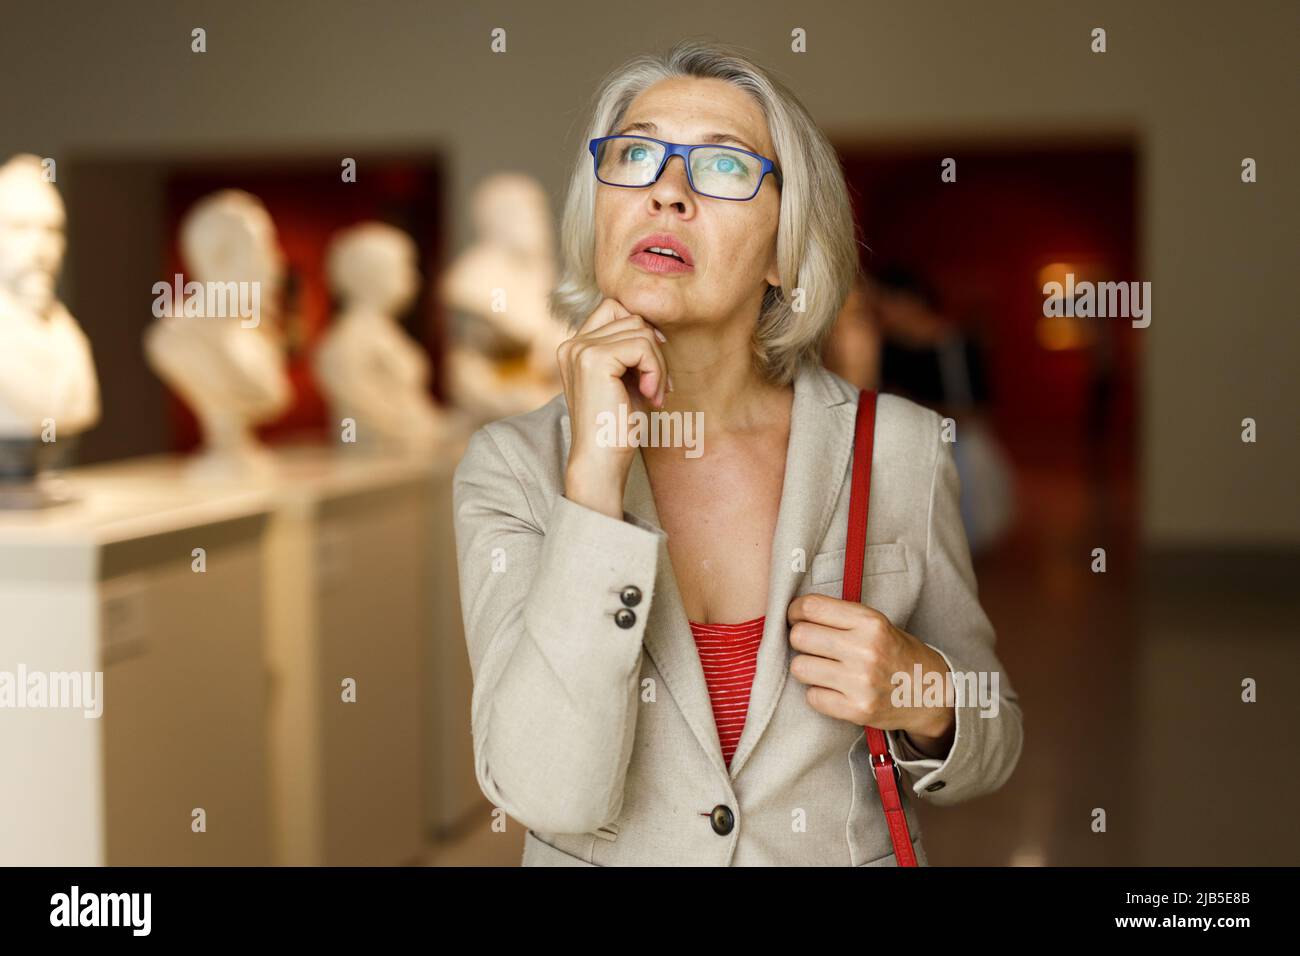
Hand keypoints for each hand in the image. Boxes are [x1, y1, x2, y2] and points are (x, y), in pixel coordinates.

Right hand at [556, 297, 669, 518]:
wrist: (601, 461)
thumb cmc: (617, 426)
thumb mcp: (625, 380)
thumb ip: (630, 350)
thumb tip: (655, 325)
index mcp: (575, 347)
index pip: (615, 308)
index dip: (642, 330)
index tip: (654, 365)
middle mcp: (572, 344)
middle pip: (631, 317)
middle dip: (654, 350)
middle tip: (658, 386)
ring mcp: (581, 350)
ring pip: (640, 330)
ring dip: (658, 363)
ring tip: (654, 394)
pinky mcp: (595, 359)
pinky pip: (642, 345)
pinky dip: (656, 369)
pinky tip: (651, 396)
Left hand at [787, 593, 954, 754]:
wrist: (932, 693)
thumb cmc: (897, 653)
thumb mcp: (878, 624)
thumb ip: (840, 617)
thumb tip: (794, 614)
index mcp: (870, 622)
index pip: (811, 607)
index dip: (795, 611)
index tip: (796, 618)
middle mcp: (865, 650)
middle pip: (800, 636)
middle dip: (800, 640)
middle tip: (812, 645)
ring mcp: (861, 682)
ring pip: (799, 667)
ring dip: (807, 668)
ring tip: (824, 668)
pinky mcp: (857, 709)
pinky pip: (812, 697)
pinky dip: (818, 694)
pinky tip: (834, 690)